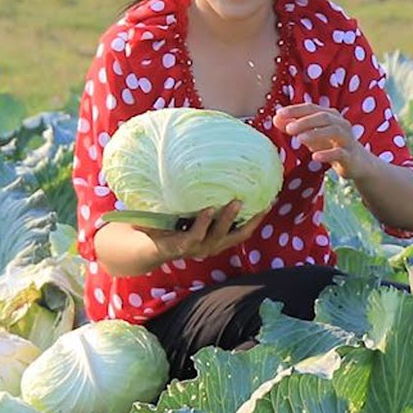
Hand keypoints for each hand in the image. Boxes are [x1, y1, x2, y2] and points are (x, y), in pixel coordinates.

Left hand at [140, 199, 268, 261]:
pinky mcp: (180, 247)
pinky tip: (208, 209)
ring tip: (236, 202)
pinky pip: (195, 235)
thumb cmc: (168, 225)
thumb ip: (198, 197)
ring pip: (218, 235)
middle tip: (262, 202)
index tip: (270, 201)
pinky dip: (203, 222)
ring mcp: (196, 248)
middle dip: (251, 220)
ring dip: (228, 219)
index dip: (257, 219)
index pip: (242, 231)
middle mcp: (209, 246)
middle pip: (237, 235)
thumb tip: (212, 164)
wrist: (142, 244)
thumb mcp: (187, 212)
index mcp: (215, 239)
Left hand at [273, 103, 370, 178]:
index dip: (295, 110)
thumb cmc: (331, 145)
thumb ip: (294, 126)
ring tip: (299, 139)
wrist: (357, 163)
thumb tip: (275, 119)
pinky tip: (314, 157)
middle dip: (305, 121)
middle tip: (288, 129)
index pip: (311, 108)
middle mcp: (340, 124)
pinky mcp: (350, 156)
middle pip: (323, 117)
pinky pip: (340, 153)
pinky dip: (327, 154)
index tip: (279, 114)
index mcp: (330, 116)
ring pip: (333, 131)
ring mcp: (347, 139)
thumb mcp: (311, 135)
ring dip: (315, 134)